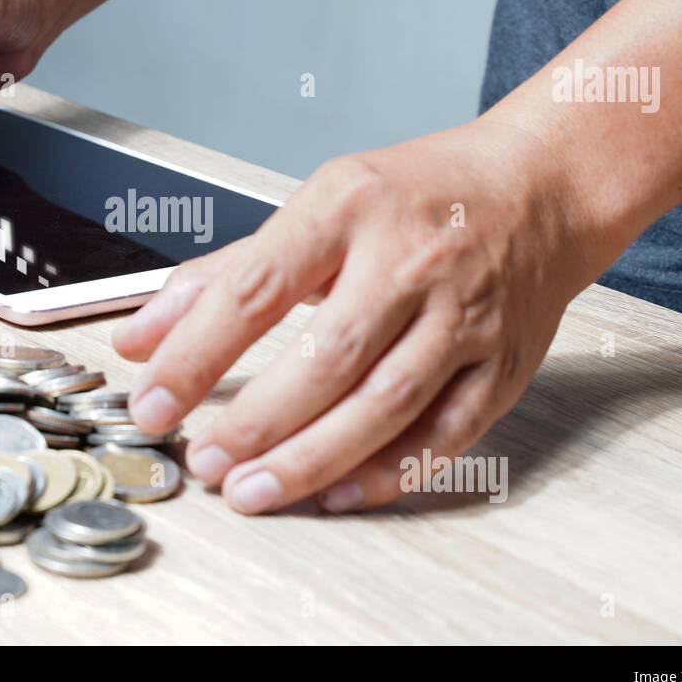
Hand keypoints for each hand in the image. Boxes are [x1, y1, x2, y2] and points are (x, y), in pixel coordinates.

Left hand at [112, 119, 607, 513]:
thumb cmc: (418, 195)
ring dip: (311, 460)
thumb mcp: (314, 205)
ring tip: (253, 490)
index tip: (153, 400)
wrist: (541, 187)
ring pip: (383, 406)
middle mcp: (410, 261)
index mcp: (348, 209)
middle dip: (256, 422)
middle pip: (325, 358)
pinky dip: (385, 474)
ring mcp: (463, 317)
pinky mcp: (500, 365)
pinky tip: (334, 493)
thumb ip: (221, 274)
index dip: (195, 353)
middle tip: (206, 461)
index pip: (256, 288)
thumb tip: (139, 336)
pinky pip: (442, 436)